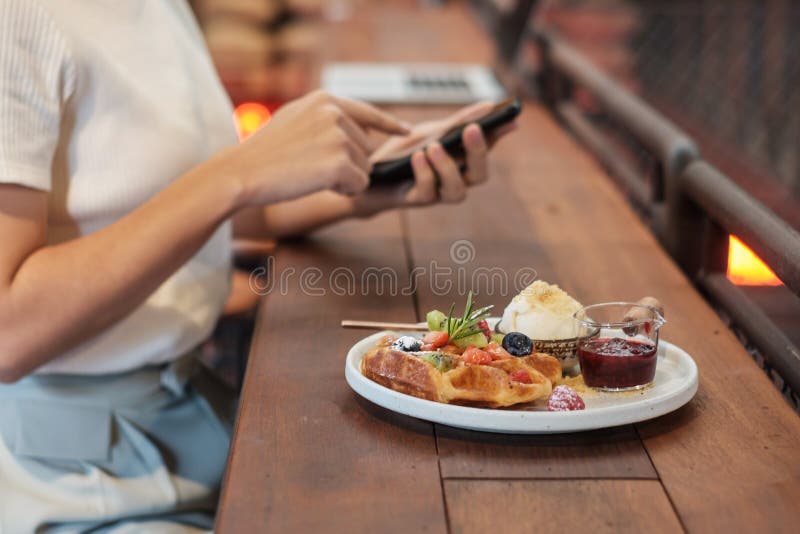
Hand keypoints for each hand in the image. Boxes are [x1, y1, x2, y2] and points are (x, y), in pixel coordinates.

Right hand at [222, 90, 408, 207]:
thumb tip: (359, 129)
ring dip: (345, 179)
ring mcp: (338, 136)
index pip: (368, 111)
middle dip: (348, 164)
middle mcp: (335, 112)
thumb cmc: (264, 153)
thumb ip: (325, 118)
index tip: (407, 132)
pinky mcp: (340, 162)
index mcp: (325, 99)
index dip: (390, 125)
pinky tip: (317, 184)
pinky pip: (359, 184)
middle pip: (367, 148)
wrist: (242, 173)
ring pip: (365, 168)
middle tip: (311, 167)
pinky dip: (344, 190)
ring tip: (310, 174)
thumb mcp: (294, 120)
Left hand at [353, 102, 516, 213]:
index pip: (488, 148)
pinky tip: (418, 156)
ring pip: (457, 190)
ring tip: (434, 147)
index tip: (510, 119)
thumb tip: (490, 106)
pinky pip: (427, 192)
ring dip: (448, 168)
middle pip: (480, 174)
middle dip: (478, 152)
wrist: (368, 174)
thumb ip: (458, 123)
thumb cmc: (404, 153)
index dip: (500, 135)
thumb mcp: (430, 132)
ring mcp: (438, 193)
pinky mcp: (416, 200)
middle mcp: (456, 179)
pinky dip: (424, 173)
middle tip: (472, 129)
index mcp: (463, 160)